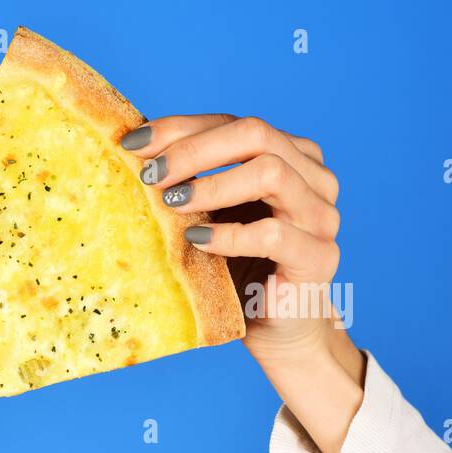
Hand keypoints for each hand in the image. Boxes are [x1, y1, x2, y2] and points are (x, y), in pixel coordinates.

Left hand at [123, 113, 357, 375]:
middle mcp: (314, 178)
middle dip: (194, 150)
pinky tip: (196, 241)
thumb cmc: (236, 269)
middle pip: (256, 135)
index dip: (181, 128)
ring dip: (212, 186)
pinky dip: (229, 234)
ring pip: (271, 173)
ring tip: (171, 204)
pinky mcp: (318, 258)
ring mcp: (322, 216)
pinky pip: (273, 234)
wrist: (273, 328)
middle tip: (151, 175)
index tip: (133, 143)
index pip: (233, 124)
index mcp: (291, 156)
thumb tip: (130, 153)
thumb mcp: (210, 217)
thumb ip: (189, 184)